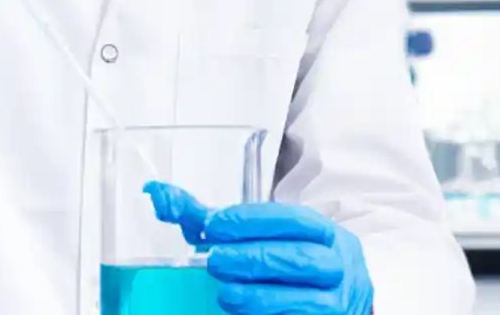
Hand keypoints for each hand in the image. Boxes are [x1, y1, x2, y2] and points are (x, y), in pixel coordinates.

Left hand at [146, 182, 373, 314]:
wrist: (334, 308)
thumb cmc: (291, 268)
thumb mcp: (262, 239)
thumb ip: (215, 221)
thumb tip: (161, 196)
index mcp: (325, 234)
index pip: (295, 220)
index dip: (254, 220)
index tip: (215, 225)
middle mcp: (338, 266)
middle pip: (300, 259)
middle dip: (253, 258)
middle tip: (215, 260)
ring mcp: (336, 302)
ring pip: (303, 298)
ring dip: (258, 295)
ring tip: (227, 294)